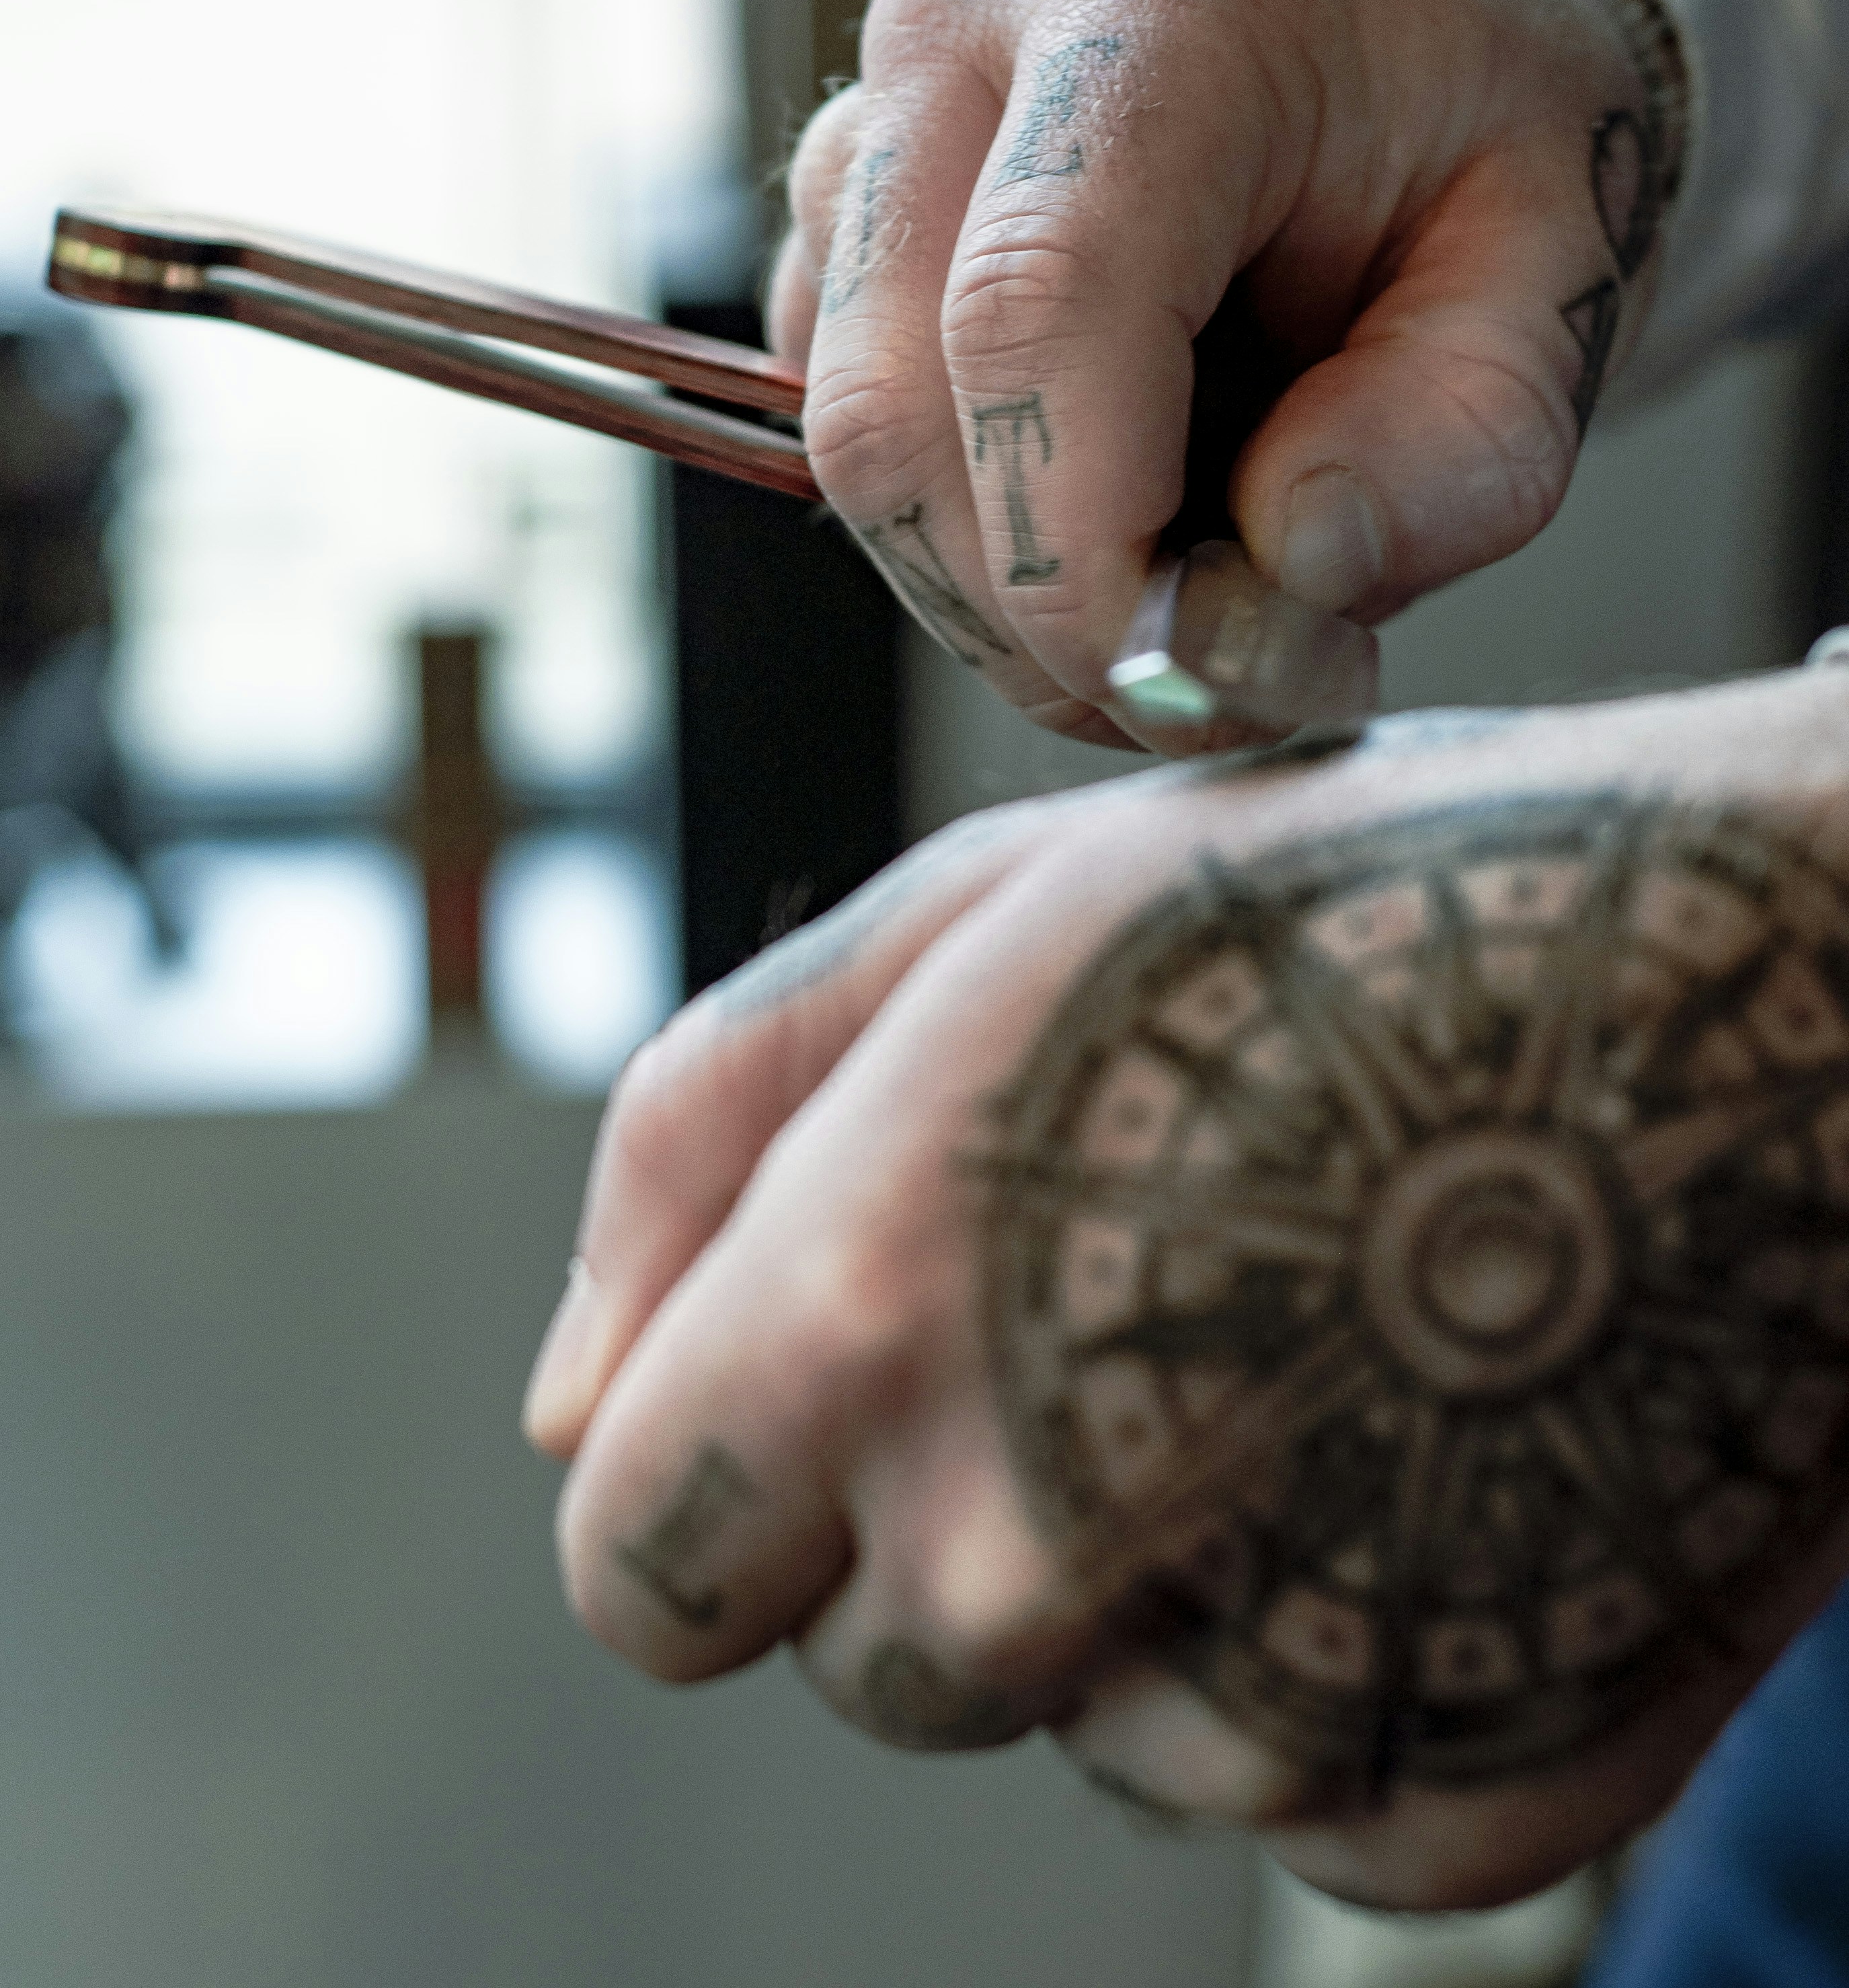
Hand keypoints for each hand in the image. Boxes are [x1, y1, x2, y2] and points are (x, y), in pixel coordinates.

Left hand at [523, 668, 1848, 1909]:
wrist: (1769, 991)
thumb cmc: (1357, 917)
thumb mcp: (972, 918)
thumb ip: (696, 1149)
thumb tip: (563, 1420)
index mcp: (868, 1322)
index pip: (636, 1570)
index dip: (716, 1478)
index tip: (836, 1391)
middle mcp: (1032, 1559)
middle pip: (861, 1650)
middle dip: (947, 1497)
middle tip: (1152, 1287)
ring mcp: (1250, 1705)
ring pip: (1070, 1719)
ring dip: (1149, 1568)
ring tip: (1314, 1337)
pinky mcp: (1446, 1795)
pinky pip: (1277, 1777)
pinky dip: (1330, 1642)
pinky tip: (1427, 1442)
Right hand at [769, 0, 1676, 747]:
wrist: (1381, 77)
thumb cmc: (1466, 153)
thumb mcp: (1562, 289)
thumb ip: (1461, 444)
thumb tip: (1293, 565)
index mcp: (1154, 12)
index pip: (1034, 307)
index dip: (1082, 550)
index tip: (1188, 680)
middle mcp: (962, 51)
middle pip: (901, 413)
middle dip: (1044, 616)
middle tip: (1217, 686)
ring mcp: (868, 154)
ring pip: (859, 468)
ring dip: (1012, 607)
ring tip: (1184, 602)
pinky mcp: (830, 262)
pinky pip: (856, 475)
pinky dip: (977, 567)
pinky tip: (1104, 536)